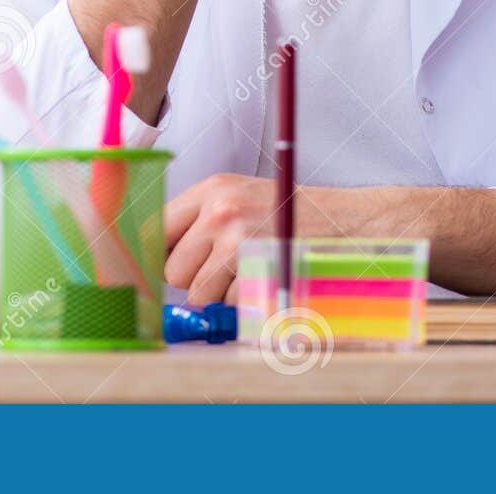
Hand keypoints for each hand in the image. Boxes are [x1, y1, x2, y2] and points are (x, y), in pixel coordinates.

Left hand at [164, 172, 285, 305]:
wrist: (339, 221)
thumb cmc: (286, 213)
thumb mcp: (238, 197)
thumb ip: (198, 219)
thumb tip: (157, 255)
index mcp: (212, 189)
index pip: (156, 229)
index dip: (162, 254)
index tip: (175, 263)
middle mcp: (222, 212)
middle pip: (172, 271)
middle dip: (193, 279)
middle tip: (221, 268)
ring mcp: (240, 243)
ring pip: (198, 294)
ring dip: (218, 293)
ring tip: (245, 271)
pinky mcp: (258, 272)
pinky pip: (229, 305)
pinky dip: (242, 301)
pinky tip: (261, 278)